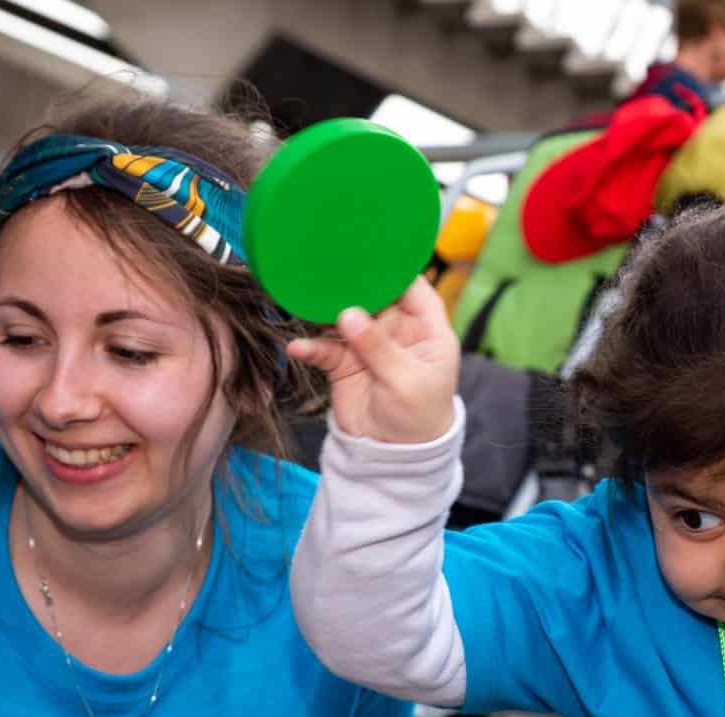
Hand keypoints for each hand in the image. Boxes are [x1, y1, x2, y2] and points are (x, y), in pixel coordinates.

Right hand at [286, 276, 457, 444]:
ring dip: (325, 309)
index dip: (395, 269)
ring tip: (304, 300)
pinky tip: (298, 348)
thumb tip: (350, 314)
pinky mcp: (344, 362)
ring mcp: (367, 344)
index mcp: (426, 329)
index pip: (413, 287)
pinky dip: (310, 346)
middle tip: (329, 268)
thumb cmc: (418, 417)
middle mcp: (396, 329)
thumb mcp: (406, 382)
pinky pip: (324, 348)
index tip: (371, 253)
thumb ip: (379, 348)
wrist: (393, 455)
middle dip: (353, 282)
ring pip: (343, 316)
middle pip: (373, 295)